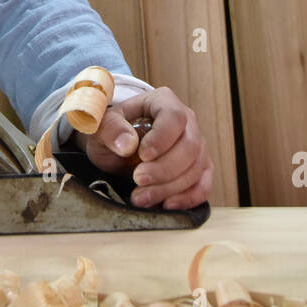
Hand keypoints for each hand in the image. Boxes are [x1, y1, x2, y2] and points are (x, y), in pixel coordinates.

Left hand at [73, 86, 212, 209]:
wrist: (118, 148)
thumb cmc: (112, 132)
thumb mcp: (102, 126)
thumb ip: (111, 130)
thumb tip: (127, 144)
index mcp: (163, 102)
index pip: (174, 117)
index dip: (161, 138)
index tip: (142, 155)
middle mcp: (187, 121)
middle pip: (190, 146)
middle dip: (164, 168)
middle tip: (138, 179)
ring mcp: (197, 145)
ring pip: (196, 168)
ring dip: (169, 187)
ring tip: (141, 197)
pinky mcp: (200, 168)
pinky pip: (203, 185)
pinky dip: (188, 198)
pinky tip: (166, 205)